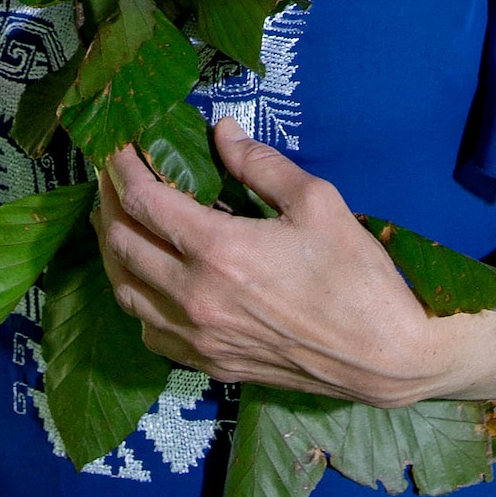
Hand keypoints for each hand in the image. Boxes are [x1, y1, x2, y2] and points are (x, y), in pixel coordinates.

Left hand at [96, 120, 451, 407]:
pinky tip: (150, 280)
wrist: (386, 357)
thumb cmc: (357, 276)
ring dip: (114, 249)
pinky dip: (138, 299)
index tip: (118, 144)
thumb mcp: (316, 201)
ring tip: (120, 219)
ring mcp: (199, 338)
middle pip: (122, 243)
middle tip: (113, 175)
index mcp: (218, 251)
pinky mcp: (211, 365)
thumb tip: (220, 131)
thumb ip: (259, 163)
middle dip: (109, 201)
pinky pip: (150, 332)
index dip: (122, 167)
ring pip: (125, 292)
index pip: (143, 200)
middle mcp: (195, 298)